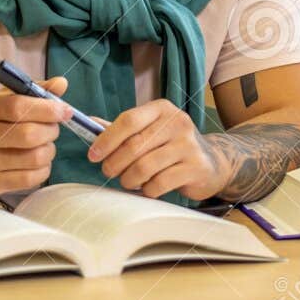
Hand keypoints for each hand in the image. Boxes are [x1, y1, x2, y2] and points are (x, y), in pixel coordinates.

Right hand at [0, 76, 69, 198]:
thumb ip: (30, 91)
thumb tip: (62, 84)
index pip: (17, 107)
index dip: (47, 108)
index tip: (64, 110)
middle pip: (29, 135)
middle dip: (51, 130)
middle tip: (53, 128)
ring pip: (35, 158)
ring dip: (49, 149)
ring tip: (44, 144)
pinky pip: (31, 179)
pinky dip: (43, 169)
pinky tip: (38, 161)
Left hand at [87, 100, 223, 199]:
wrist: (211, 162)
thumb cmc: (171, 146)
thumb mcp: (150, 130)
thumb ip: (121, 128)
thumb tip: (88, 122)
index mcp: (162, 109)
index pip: (128, 120)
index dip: (106, 139)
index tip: (93, 155)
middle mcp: (177, 122)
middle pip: (134, 146)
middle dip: (114, 163)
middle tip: (108, 172)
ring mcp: (188, 145)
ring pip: (144, 167)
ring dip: (129, 179)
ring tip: (128, 181)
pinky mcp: (195, 167)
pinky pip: (159, 184)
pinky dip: (147, 190)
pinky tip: (148, 187)